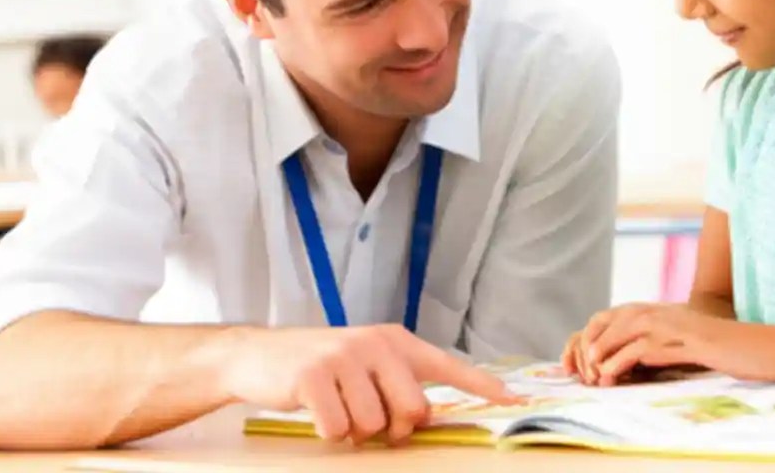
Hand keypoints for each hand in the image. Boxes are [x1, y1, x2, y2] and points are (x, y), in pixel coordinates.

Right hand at [224, 324, 514, 444]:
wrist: (259, 355)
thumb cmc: (321, 368)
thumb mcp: (364, 366)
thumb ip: (397, 386)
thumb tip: (424, 421)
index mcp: (396, 341)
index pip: (448, 366)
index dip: (482, 386)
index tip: (514, 400)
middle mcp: (376, 344)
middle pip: (413, 409)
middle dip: (394, 428)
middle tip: (367, 419)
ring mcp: (344, 357)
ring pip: (375, 425)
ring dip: (355, 431)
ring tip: (337, 409)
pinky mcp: (314, 376)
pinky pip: (340, 430)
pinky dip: (329, 433)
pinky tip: (316, 411)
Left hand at [568, 304, 774, 385]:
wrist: (756, 346)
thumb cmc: (720, 349)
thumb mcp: (682, 342)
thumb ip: (654, 344)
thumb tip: (625, 361)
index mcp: (657, 309)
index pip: (610, 315)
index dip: (590, 335)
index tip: (578, 359)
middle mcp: (659, 310)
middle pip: (608, 320)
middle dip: (588, 345)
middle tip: (580, 371)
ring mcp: (669, 323)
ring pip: (620, 333)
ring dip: (601, 355)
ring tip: (591, 376)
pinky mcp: (679, 340)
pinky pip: (639, 349)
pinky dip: (619, 362)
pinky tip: (610, 376)